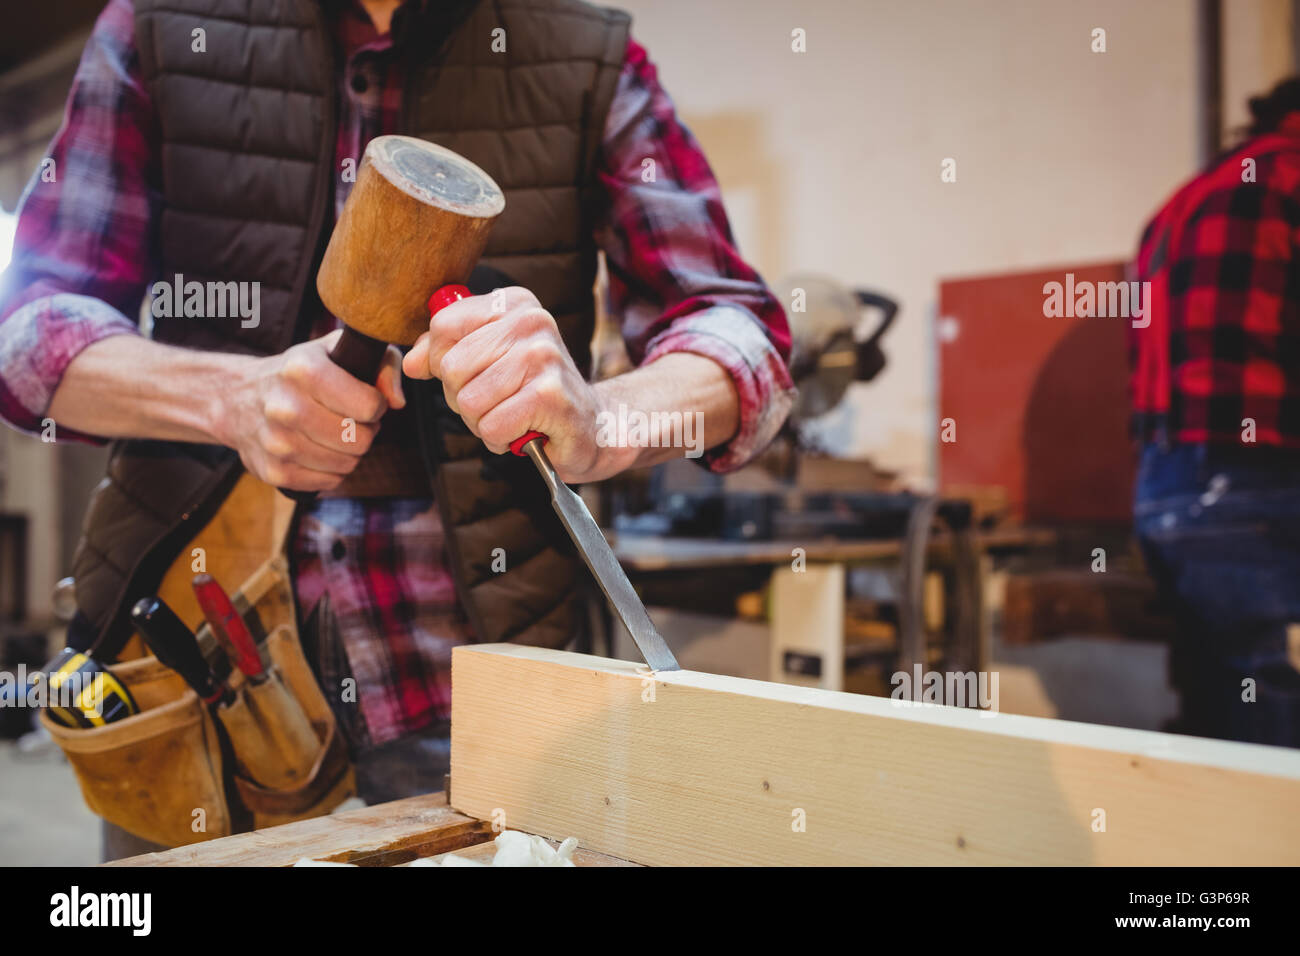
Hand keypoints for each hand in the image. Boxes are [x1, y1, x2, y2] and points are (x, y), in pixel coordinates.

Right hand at [216, 330, 404, 490]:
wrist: (238, 399)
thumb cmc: (299, 374)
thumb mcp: (335, 351)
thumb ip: (380, 363)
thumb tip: (397, 402)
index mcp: (303, 370)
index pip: (369, 406)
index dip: (376, 406)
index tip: (364, 400)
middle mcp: (285, 407)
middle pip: (360, 440)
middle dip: (365, 432)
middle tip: (352, 421)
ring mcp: (277, 442)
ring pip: (347, 464)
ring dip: (350, 453)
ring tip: (335, 434)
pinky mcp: (274, 472)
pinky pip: (329, 482)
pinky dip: (332, 470)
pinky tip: (319, 450)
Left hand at [403, 286, 618, 482]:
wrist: (591, 425)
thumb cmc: (531, 392)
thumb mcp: (486, 361)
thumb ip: (444, 352)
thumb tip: (409, 362)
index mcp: (513, 303)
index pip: (443, 326)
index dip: (443, 362)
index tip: (474, 375)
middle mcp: (531, 321)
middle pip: (451, 367)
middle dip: (463, 399)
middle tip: (498, 402)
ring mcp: (543, 356)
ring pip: (469, 401)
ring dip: (483, 423)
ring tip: (513, 417)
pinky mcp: (550, 395)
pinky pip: (491, 427)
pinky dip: (501, 440)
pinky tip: (525, 432)